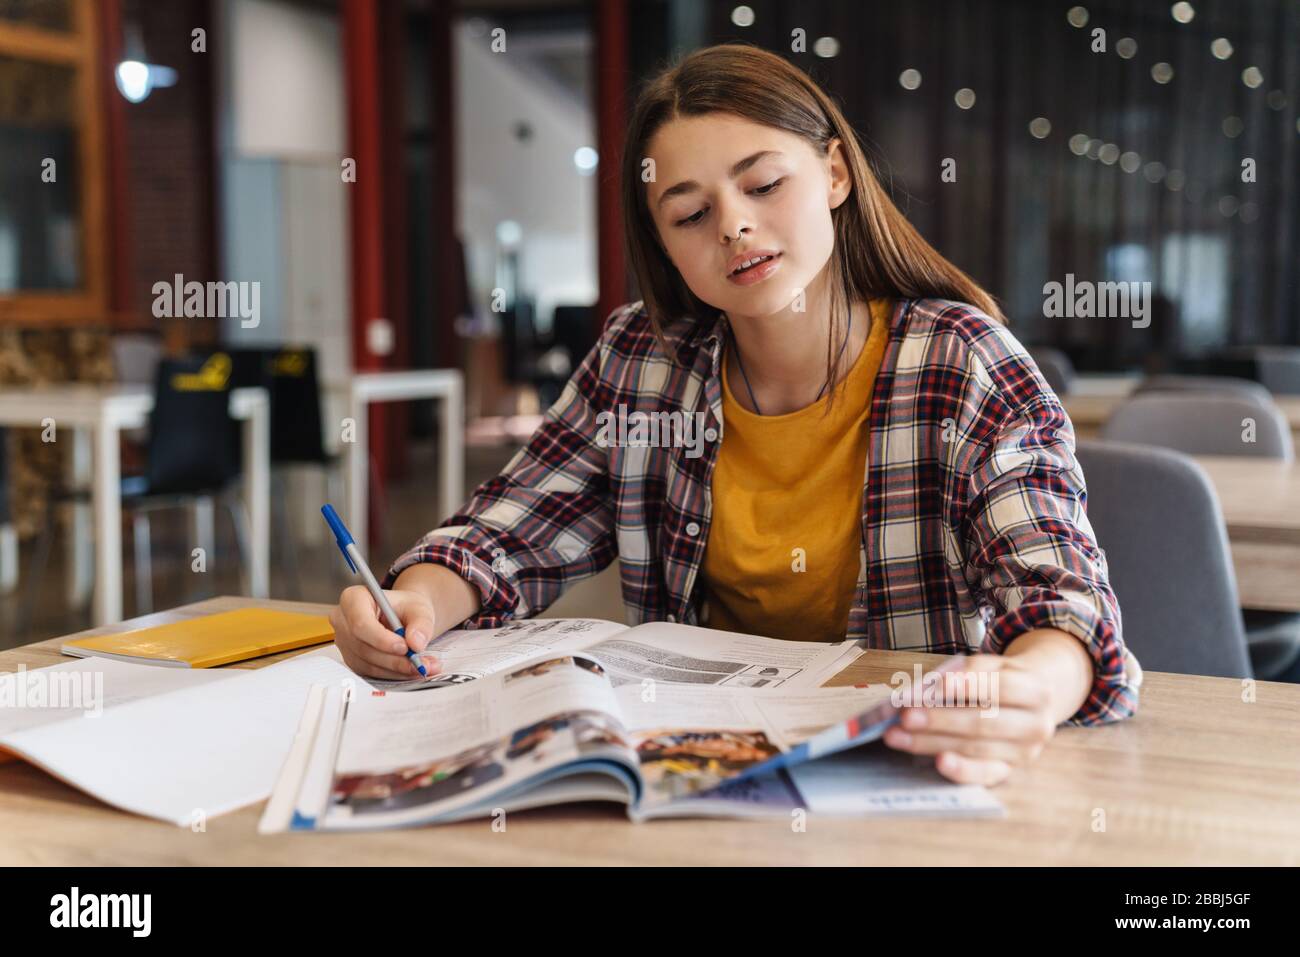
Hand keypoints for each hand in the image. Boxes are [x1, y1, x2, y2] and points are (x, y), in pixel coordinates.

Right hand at [329, 585, 442, 679]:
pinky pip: (370, 673)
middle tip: (419, 664)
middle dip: (393, 659)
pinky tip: (411, 670)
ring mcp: (345, 642)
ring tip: (423, 667)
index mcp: (354, 599)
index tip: (405, 647)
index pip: (360, 623)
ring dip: (396, 669)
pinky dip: (393, 674)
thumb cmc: (406, 608)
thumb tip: (416, 643)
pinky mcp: (352, 659)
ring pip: (367, 663)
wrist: (404, 617)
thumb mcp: (419, 609)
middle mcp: (344, 621)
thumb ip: (421, 624)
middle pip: (363, 647)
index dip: (381, 639)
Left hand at [882, 654, 1058, 785]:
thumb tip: (917, 691)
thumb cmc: (999, 680)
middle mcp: (1036, 724)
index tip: (937, 686)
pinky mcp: (1010, 771)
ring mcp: (1025, 751)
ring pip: (975, 747)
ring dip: (932, 742)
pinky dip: (960, 769)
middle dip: (940, 719)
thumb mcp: (988, 666)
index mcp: (1035, 689)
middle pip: (983, 721)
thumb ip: (957, 674)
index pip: (1000, 686)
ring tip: (898, 735)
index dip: (968, 686)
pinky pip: (983, 774)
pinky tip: (937, 761)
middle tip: (906, 715)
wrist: (1034, 703)